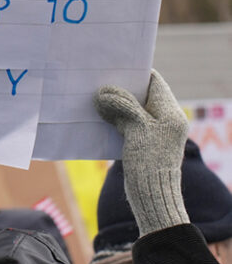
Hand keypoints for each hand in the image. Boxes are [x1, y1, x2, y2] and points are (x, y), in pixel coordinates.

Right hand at [94, 69, 188, 235]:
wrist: (152, 197)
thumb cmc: (150, 162)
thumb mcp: (136, 129)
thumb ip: (123, 107)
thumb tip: (103, 93)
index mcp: (171, 113)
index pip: (154, 82)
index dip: (135, 72)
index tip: (113, 66)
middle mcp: (165, 120)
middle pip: (141, 95)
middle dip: (120, 88)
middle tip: (98, 80)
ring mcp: (154, 133)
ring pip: (132, 110)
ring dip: (114, 104)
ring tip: (93, 96)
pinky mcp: (142, 144)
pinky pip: (126, 124)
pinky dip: (113, 118)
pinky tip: (97, 116)